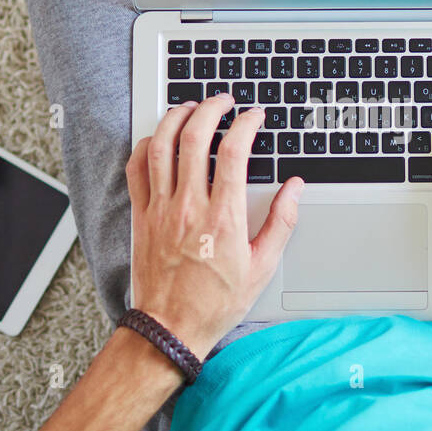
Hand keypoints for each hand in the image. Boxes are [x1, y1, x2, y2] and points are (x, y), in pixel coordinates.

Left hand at [126, 94, 303, 358]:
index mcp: (223, 218)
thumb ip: (282, 222)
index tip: (254, 117)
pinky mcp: (142, 216)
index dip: (245, 125)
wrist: (171, 328)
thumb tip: (294, 188)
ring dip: (176, 118)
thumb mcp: (263, 267)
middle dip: (211, 109)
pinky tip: (158, 138)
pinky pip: (136, 169)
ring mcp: (161, 209)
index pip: (232, 153)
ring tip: (191, 107)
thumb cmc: (216, 302)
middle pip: (193, 137)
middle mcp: (189, 207)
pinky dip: (146, 145)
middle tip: (224, 102)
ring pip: (161, 146)